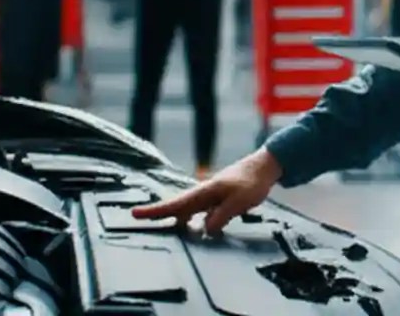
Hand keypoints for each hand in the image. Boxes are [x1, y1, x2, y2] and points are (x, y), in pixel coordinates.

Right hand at [130, 147, 282, 234]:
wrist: (264, 168)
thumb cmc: (251, 181)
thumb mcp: (239, 200)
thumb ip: (221, 215)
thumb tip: (205, 230)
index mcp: (204, 192)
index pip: (175, 204)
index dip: (155, 210)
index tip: (136, 213)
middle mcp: (202, 195)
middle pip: (175, 207)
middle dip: (156, 213)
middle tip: (136, 218)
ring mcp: (208, 198)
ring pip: (186, 211)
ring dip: (173, 219)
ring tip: (158, 227)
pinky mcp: (216, 202)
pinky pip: (198, 214)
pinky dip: (190, 222)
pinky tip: (190, 229)